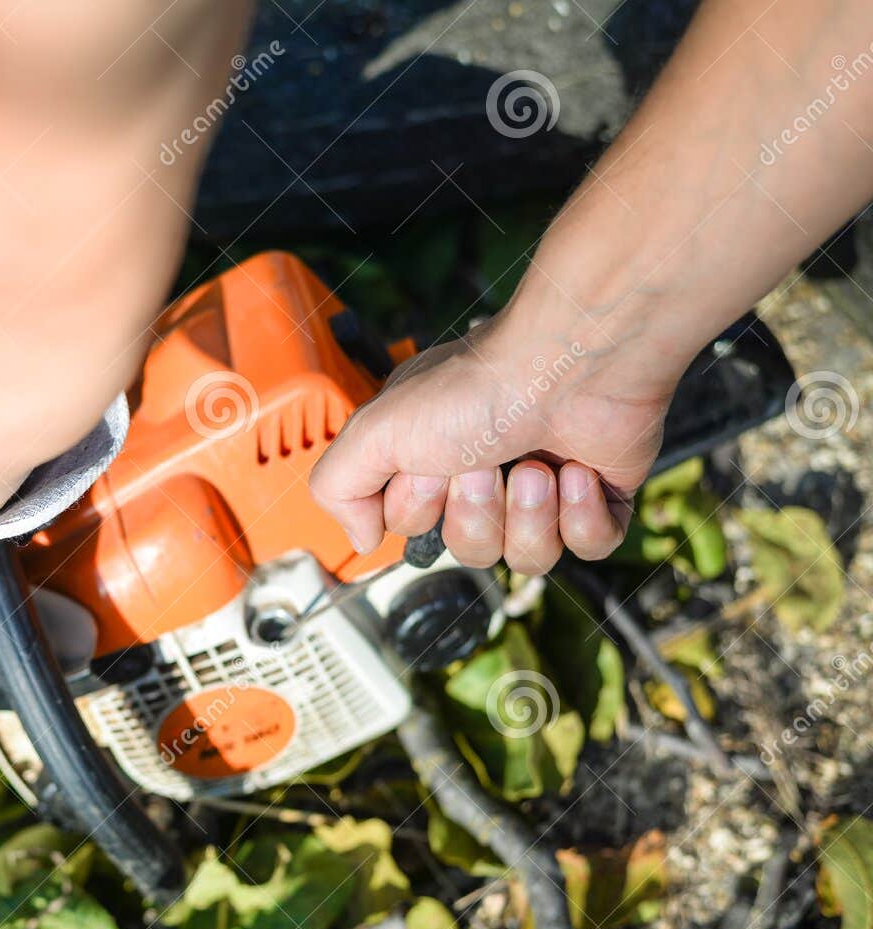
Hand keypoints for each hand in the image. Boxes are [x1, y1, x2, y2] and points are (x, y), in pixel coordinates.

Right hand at [309, 310, 682, 574]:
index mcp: (430, 460)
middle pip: (469, 552)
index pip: (412, 531)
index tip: (430, 465)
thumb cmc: (475, 388)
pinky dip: (581, 516)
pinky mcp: (599, 497)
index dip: (420, 509)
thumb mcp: (373, 432)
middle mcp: (485, 476)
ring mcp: (543, 489)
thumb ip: (338, 489)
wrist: (570, 362)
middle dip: (477, 514)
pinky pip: (588, 547)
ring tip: (536, 466)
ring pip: (527, 558)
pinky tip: (577, 472)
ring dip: (529, 515)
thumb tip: (364, 541)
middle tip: (486, 461)